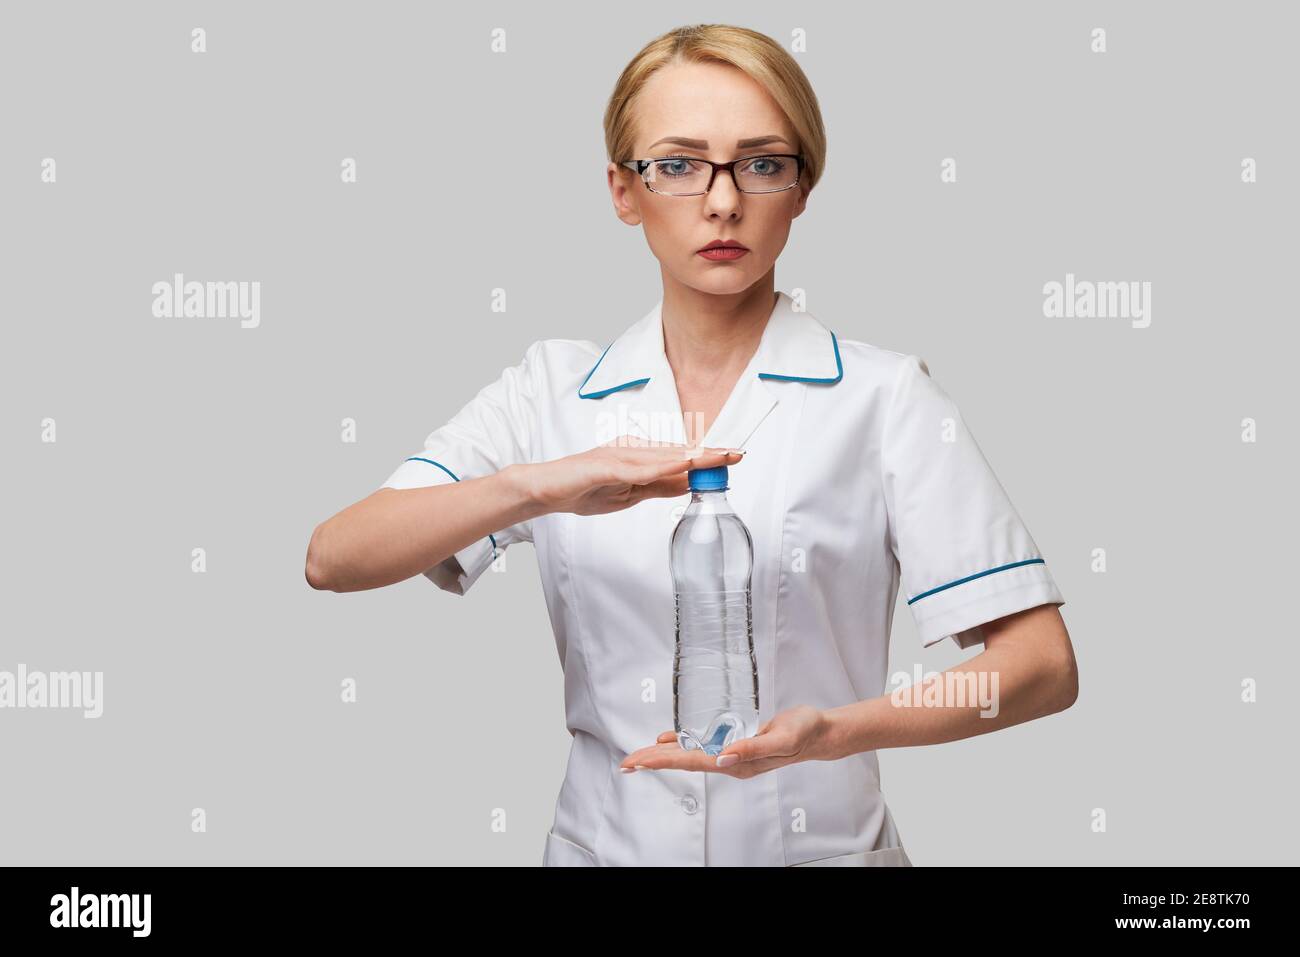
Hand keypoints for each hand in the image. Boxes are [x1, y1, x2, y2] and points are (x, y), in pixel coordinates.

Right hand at [519, 434, 743, 516]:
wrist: (546, 491)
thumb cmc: (584, 491)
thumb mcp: (630, 494)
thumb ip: (657, 487)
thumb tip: (687, 485)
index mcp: (639, 458)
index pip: (679, 459)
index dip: (707, 458)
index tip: (733, 458)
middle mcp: (632, 451)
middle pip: (677, 452)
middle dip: (708, 454)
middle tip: (738, 453)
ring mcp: (618, 456)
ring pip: (663, 456)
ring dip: (692, 456)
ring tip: (717, 456)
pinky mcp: (604, 465)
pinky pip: (637, 467)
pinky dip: (661, 466)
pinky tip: (680, 465)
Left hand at [618, 706, 832, 778]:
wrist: (819, 732)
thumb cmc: (803, 732)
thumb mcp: (780, 737)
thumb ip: (752, 748)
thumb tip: (721, 757)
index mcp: (736, 763)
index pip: (691, 762)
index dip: (661, 760)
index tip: (637, 762)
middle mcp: (729, 761)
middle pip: (684, 761)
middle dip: (653, 761)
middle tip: (625, 763)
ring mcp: (731, 754)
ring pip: (689, 755)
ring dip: (663, 755)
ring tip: (639, 756)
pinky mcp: (735, 743)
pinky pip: (701, 746)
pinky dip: (682, 743)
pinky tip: (669, 739)